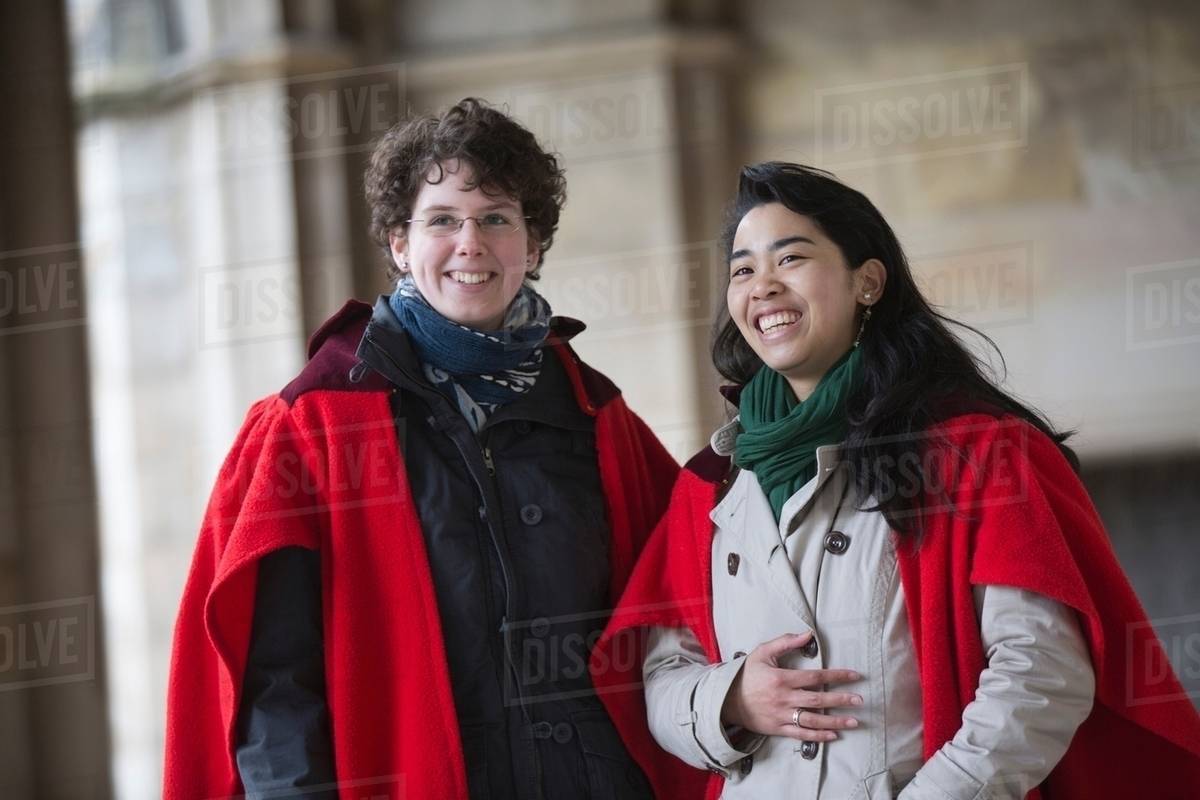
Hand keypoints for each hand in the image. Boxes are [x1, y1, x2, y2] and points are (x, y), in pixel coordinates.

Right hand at [720, 632, 862, 740]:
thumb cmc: (746, 674)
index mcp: (781, 679)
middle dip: (841, 700)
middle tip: (859, 700)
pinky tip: (833, 735)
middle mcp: (784, 698)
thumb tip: (808, 635)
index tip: (854, 676)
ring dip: (835, 721)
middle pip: (818, 700)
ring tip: (853, 721)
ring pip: (813, 720)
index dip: (836, 676)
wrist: (726, 699)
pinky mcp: (777, 728)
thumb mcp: (762, 652)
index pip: (815, 678)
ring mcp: (781, 715)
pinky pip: (801, 734)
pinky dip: (818, 736)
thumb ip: (785, 642)